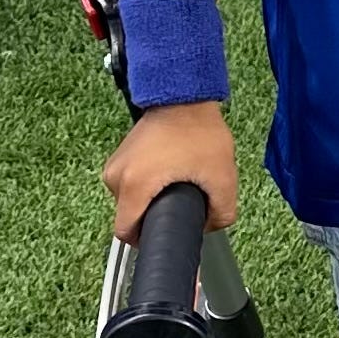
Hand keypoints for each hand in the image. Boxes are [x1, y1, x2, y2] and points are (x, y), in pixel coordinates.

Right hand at [103, 100, 238, 241]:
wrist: (184, 97)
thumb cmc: (198, 131)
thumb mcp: (222, 177)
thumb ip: (222, 212)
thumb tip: (210, 227)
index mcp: (134, 185)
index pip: (125, 232)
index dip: (147, 240)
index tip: (165, 235)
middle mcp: (117, 176)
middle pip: (130, 217)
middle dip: (156, 215)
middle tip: (182, 200)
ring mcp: (116, 165)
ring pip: (131, 201)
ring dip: (153, 199)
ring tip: (177, 183)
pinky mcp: (120, 157)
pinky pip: (132, 184)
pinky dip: (149, 185)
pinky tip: (168, 174)